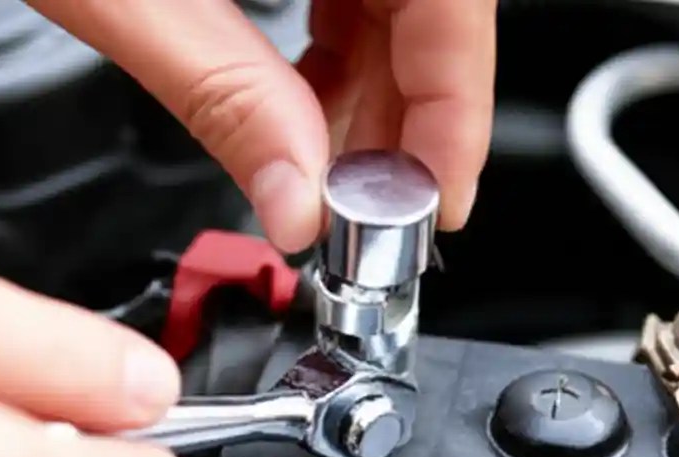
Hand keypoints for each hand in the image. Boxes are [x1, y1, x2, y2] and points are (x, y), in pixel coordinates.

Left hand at [26, 0, 496, 250]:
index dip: (456, 112)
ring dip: (366, 91)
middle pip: (428, 6)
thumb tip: (295, 198)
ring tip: (318, 170)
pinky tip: (293, 97)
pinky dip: (331, 45)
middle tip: (359, 213)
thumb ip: (222, 95)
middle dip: (399, 118)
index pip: (452, 5)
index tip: (431, 205)